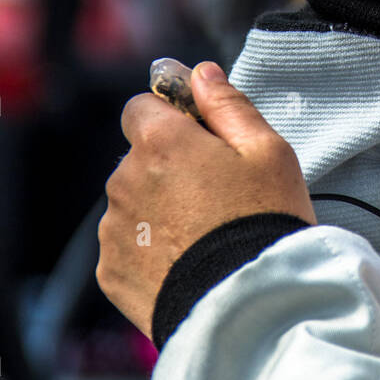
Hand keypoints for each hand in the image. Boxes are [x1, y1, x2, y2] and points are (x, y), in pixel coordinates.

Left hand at [97, 63, 314, 341]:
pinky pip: (126, 247)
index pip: (141, 107)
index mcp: (160, 142)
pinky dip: (149, 251)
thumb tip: (201, 73)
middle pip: (138, 159)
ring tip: (205, 237)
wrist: (250, 306)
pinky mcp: (111, 272)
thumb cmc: (265, 221)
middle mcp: (124, 180)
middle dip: (168, 169)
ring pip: (131, 204)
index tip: (200, 139)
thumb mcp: (268, 151)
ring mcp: (113, 229)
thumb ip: (228, 104)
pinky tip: (187, 263)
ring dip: (157, 211)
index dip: (171, 118)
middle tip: (217, 197)